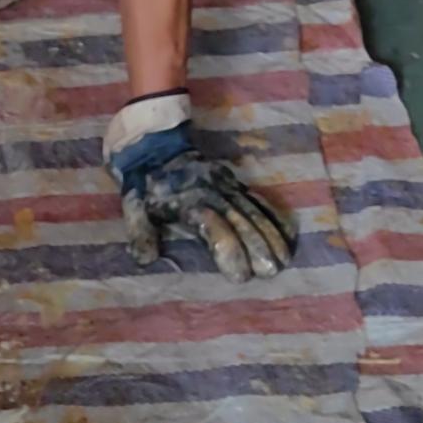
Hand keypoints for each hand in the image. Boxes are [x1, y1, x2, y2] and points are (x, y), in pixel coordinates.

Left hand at [104, 90, 294, 278]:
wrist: (156, 147)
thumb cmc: (146, 185)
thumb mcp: (134, 208)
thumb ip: (141, 233)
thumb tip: (146, 260)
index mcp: (190, 203)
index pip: (215, 230)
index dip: (229, 251)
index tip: (240, 276)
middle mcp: (215, 195)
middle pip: (242, 222)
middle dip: (258, 247)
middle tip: (271, 272)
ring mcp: (228, 188)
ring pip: (254, 212)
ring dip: (271, 236)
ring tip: (285, 259)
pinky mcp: (236, 183)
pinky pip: (259, 200)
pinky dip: (275, 216)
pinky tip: (287, 233)